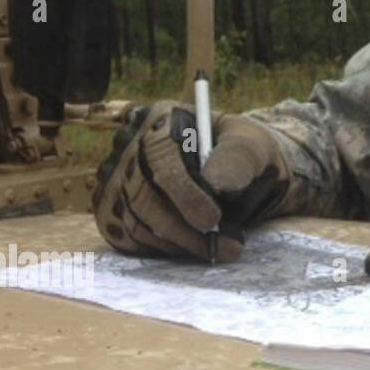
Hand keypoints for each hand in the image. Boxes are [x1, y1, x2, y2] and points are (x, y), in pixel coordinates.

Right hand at [92, 101, 290, 261]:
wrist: (245, 176)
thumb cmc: (248, 155)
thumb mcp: (255, 146)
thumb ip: (239, 159)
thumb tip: (215, 184)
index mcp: (162, 119)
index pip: (159, 155)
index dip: (184, 192)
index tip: (213, 220)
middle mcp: (130, 146)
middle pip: (140, 192)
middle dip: (183, 227)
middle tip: (223, 247)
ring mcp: (117, 180)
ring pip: (134, 220)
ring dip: (178, 243)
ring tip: (218, 249)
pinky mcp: (114, 211)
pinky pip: (127, 238)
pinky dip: (162, 250)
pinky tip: (193, 249)